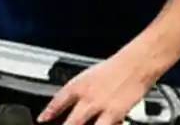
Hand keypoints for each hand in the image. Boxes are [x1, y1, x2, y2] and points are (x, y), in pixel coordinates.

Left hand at [37, 52, 155, 124]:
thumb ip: (85, 90)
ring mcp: (99, 106)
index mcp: (80, 83)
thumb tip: (77, 101)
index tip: (42, 119)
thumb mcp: (94, 74)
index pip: (57, 100)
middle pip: (69, 120)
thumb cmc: (120, 65)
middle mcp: (86, 96)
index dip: (48, 112)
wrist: (138, 61)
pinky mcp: (114, 113)